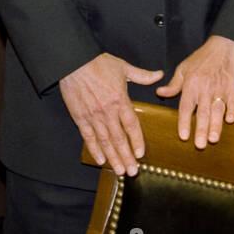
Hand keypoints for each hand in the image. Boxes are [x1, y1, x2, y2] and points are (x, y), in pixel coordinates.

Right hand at [59, 53, 162, 175]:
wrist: (74, 62)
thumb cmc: (99, 63)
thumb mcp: (123, 67)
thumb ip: (142, 75)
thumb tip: (160, 75)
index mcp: (120, 100)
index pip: (131, 125)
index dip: (137, 141)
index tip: (141, 154)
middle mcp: (107, 111)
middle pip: (119, 138)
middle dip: (126, 156)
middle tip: (133, 171)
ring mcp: (93, 116)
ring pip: (105, 141)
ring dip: (113, 157)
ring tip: (119, 171)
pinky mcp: (80, 117)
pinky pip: (88, 137)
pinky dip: (94, 149)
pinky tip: (100, 160)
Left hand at [154, 34, 233, 147]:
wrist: (224, 46)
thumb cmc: (203, 58)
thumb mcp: (184, 68)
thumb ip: (173, 84)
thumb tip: (160, 93)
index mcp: (191, 85)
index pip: (186, 107)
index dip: (184, 122)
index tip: (183, 136)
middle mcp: (205, 88)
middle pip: (202, 112)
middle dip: (201, 129)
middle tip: (200, 145)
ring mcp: (221, 89)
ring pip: (218, 110)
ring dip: (216, 125)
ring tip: (213, 138)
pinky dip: (233, 111)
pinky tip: (231, 120)